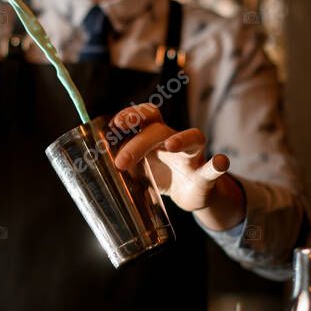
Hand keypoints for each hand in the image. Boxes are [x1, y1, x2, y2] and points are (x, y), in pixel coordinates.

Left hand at [111, 104, 246, 228]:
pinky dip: (218, 164)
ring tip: (170, 146)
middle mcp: (175, 141)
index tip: (115, 124)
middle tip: (120, 163)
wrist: (190, 196)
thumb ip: (122, 161)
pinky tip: (220, 162)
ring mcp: (192, 157)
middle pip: (159, 130)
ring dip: (182, 139)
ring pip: (193, 137)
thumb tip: (90, 163)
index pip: (146, 115)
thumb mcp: (139, 167)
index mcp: (156, 137)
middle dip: (138, 143)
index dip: (132, 115)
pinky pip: (213, 167)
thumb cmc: (161, 175)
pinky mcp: (205, 175)